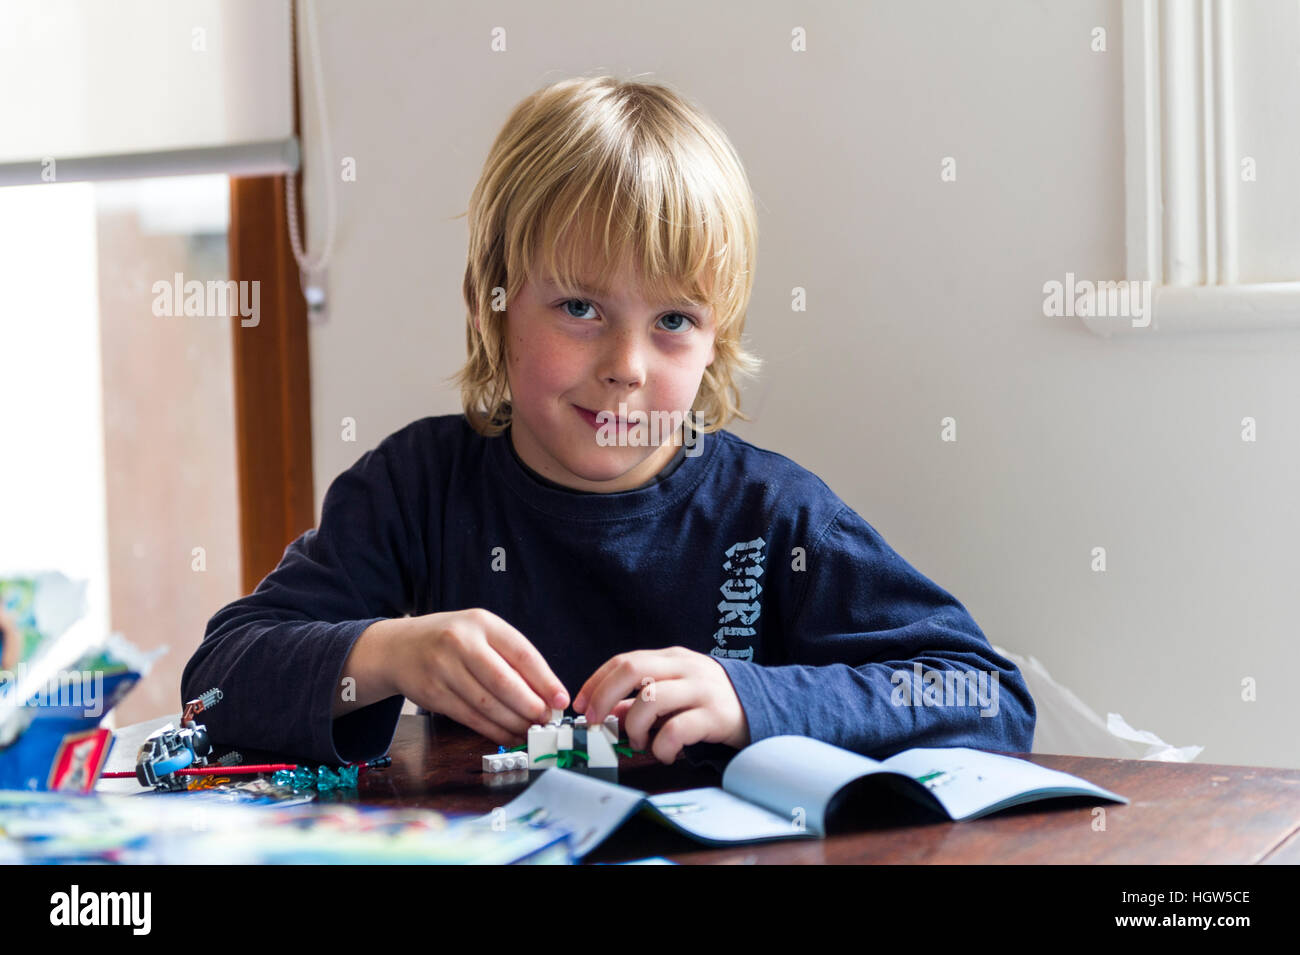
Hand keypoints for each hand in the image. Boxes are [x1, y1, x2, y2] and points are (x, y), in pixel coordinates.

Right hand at [385, 608, 567, 745]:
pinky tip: (509, 735)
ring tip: (532, 731)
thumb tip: (547, 693)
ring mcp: (443, 669)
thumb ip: (511, 658)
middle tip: (547, 720)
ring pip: (487, 704)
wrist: (399, 648)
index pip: (522, 653)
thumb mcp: (481, 633)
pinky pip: (470, 718)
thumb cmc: (451, 640)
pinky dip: (493, 731)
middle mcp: (461, 642)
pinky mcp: (432, 694)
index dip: (545, 680)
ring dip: (514, 723)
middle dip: (531, 707)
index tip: (561, 700)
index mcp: (482, 623)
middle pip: (504, 682)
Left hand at [573, 647, 750, 763]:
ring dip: (635, 726)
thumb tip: (608, 711)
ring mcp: (702, 689)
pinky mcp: (716, 716)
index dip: (596, 682)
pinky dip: (662, 746)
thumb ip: (644, 697)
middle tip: (595, 723)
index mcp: (672, 658)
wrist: (765, 707)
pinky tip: (666, 753)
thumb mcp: (678, 690)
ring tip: (641, 742)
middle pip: (632, 669)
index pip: (624, 660)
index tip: (580, 705)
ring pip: (651, 699)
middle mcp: (685, 668)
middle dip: (604, 697)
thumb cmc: (711, 700)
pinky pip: (676, 729)